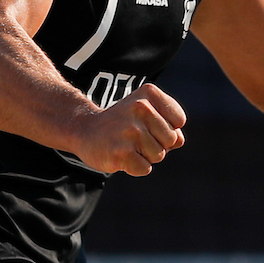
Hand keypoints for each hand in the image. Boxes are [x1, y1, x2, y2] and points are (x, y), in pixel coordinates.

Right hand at [71, 84, 185, 175]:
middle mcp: (140, 107)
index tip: (146, 123)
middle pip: (172, 139)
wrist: (84, 131)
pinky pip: (145, 168)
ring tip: (127, 145)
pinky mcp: (122, 153)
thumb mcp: (147, 113)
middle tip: (134, 137)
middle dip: (158, 144)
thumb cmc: (123, 124)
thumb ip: (170, 125)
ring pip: (159, 155)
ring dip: (145, 156)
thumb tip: (178, 140)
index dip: (166, 128)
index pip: (179, 120)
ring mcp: (131, 131)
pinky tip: (121, 156)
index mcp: (148, 93)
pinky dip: (135, 167)